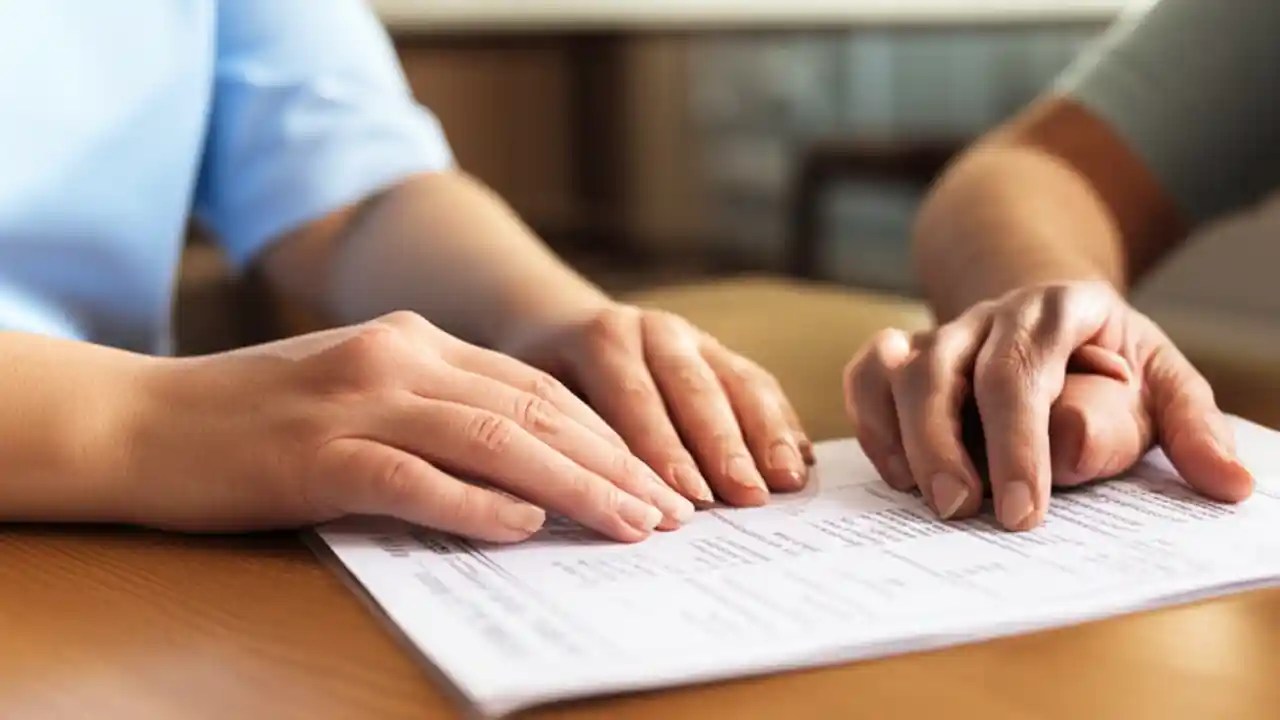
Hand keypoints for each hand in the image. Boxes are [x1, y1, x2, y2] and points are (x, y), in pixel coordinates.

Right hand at [125, 311, 693, 541]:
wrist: (141, 421)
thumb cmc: (254, 417)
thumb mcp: (357, 389)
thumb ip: (435, 411)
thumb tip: (525, 469)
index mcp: (412, 341)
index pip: (535, 386)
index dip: (604, 434)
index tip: (653, 475)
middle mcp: (396, 358)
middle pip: (533, 411)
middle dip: (613, 463)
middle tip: (669, 509)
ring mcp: (358, 403)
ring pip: (495, 441)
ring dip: (575, 486)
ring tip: (632, 523)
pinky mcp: (319, 457)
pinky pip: (416, 481)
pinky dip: (478, 506)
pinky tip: (527, 528)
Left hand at [503, 304, 812, 506]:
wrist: (565, 329)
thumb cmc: (544, 380)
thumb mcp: (532, 397)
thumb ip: (557, 435)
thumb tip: (575, 496)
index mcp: (603, 338)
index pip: (635, 397)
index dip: (662, 450)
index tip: (686, 499)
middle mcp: (656, 330)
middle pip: (695, 390)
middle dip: (723, 446)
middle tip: (745, 496)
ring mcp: (696, 339)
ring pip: (738, 383)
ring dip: (765, 435)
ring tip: (786, 482)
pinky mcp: (723, 355)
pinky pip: (759, 385)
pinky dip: (781, 423)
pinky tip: (797, 462)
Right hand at [843, 281, 1252, 530]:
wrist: (1053, 314)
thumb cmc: (1110, 364)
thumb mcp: (1163, 381)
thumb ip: (1191, 426)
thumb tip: (1228, 483)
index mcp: (1058, 307)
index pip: (1021, 371)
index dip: (1016, 444)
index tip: (1024, 514)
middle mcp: (990, 312)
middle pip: (943, 367)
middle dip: (945, 447)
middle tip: (964, 513)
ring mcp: (942, 329)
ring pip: (895, 368)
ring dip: (904, 439)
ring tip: (931, 502)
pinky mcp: (904, 353)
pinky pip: (865, 375)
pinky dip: (870, 423)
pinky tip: (898, 474)